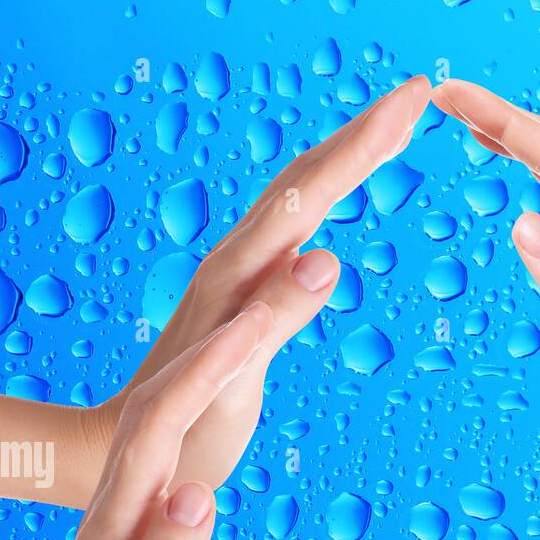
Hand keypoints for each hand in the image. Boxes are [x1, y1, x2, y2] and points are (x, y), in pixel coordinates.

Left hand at [88, 77, 431, 492]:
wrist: (123, 444)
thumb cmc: (181, 430)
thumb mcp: (231, 383)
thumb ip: (274, 318)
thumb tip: (328, 256)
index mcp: (238, 276)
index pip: (309, 192)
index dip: (364, 145)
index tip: (412, 99)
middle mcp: (234, 262)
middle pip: (302, 179)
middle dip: (361, 134)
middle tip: (416, 95)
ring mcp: (235, 275)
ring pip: (294, 196)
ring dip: (341, 157)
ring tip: (387, 132)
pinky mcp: (239, 293)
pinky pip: (287, 228)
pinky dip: (318, 197)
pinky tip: (329, 206)